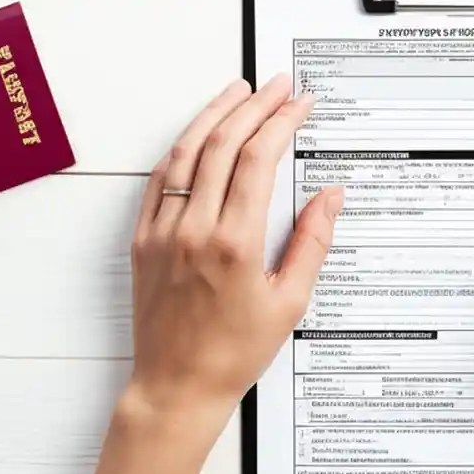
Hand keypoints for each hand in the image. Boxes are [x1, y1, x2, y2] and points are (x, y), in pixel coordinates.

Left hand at [128, 75, 342, 421]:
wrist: (176, 387)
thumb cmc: (233, 353)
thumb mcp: (290, 302)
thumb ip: (312, 242)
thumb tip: (331, 196)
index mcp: (235, 243)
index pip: (259, 159)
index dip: (282, 122)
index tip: (300, 104)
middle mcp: (194, 229)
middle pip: (224, 144)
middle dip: (254, 106)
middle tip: (278, 85)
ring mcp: (163, 232)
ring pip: (186, 153)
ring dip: (214, 114)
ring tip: (238, 91)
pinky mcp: (142, 240)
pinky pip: (158, 180)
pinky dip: (180, 148)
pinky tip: (196, 133)